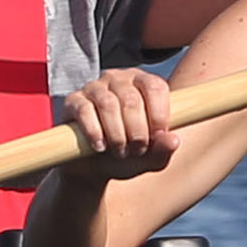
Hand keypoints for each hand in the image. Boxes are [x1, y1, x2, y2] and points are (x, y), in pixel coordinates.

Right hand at [59, 67, 182, 178]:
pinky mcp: (73, 101)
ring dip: (117, 134)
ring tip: (120, 152)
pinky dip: (95, 132)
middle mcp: (118, 79)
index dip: (159, 113)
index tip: (158, 136)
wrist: (92, 168)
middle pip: (131, 99)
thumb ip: (164, 149)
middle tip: (137, 150)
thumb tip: (174, 140)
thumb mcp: (149, 157)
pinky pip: (84, 111)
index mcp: (142, 83)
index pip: (155, 86)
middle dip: (137, 131)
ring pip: (108, 104)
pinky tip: (100, 147)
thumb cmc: (127, 154)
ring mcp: (94, 87)